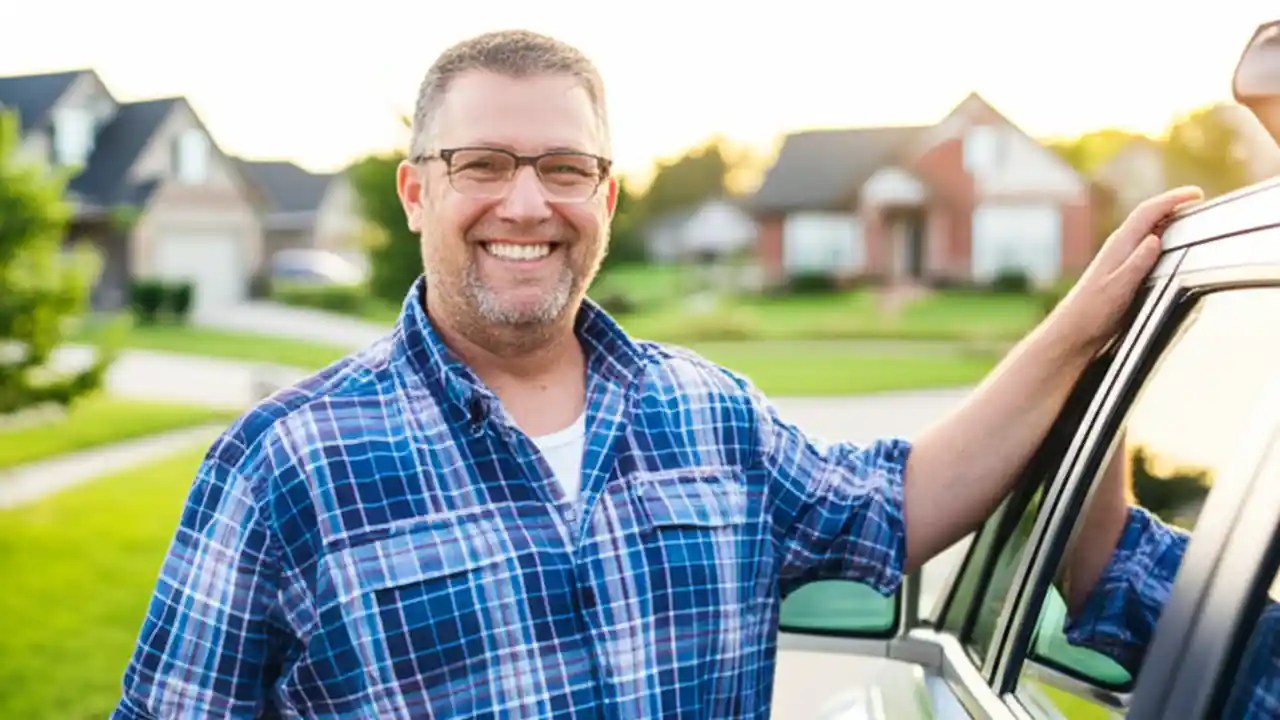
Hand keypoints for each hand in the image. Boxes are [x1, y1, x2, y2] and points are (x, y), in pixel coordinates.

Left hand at [1051, 186, 1204, 354]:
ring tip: (1189, 216)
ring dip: (1167, 219)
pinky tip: (1168, 245)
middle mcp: (1118, 248)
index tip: (1197, 193)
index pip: (1148, 212)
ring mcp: (1118, 259)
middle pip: (1148, 216)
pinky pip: (1143, 245)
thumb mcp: (1119, 288)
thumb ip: (1137, 263)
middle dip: (1172, 204)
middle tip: (1197, 200)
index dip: (1173, 199)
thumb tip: (1156, 237)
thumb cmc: (1093, 313)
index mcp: (1119, 246)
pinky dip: (1160, 237)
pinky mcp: (1120, 272)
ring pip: (1146, 230)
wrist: (1073, 332)